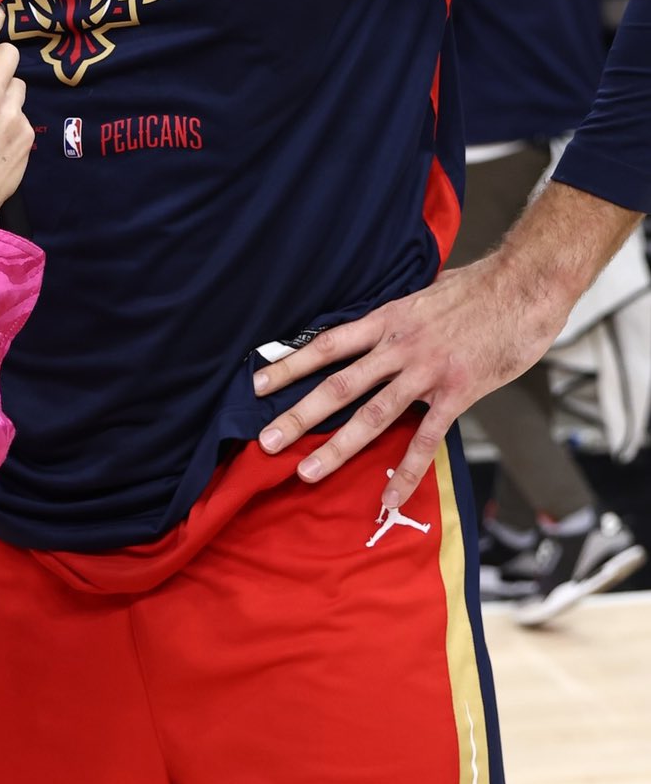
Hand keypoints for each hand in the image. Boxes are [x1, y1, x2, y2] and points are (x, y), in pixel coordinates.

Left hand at [250, 250, 569, 510]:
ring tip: (307, 472)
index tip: (257, 385)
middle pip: (338, 384)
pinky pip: (425, 439)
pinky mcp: (457, 392)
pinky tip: (389, 498)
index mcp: (387, 319)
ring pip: (372, 414)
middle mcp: (399, 346)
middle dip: (298, 415)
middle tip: (265, 441)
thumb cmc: (481, 287)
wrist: (526, 285)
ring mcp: (426, 371)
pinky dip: (405, 472)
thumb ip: (401, 314)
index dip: (289, 365)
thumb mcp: (426, 292)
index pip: (326, 345)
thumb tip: (384, 321)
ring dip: (337, 447)